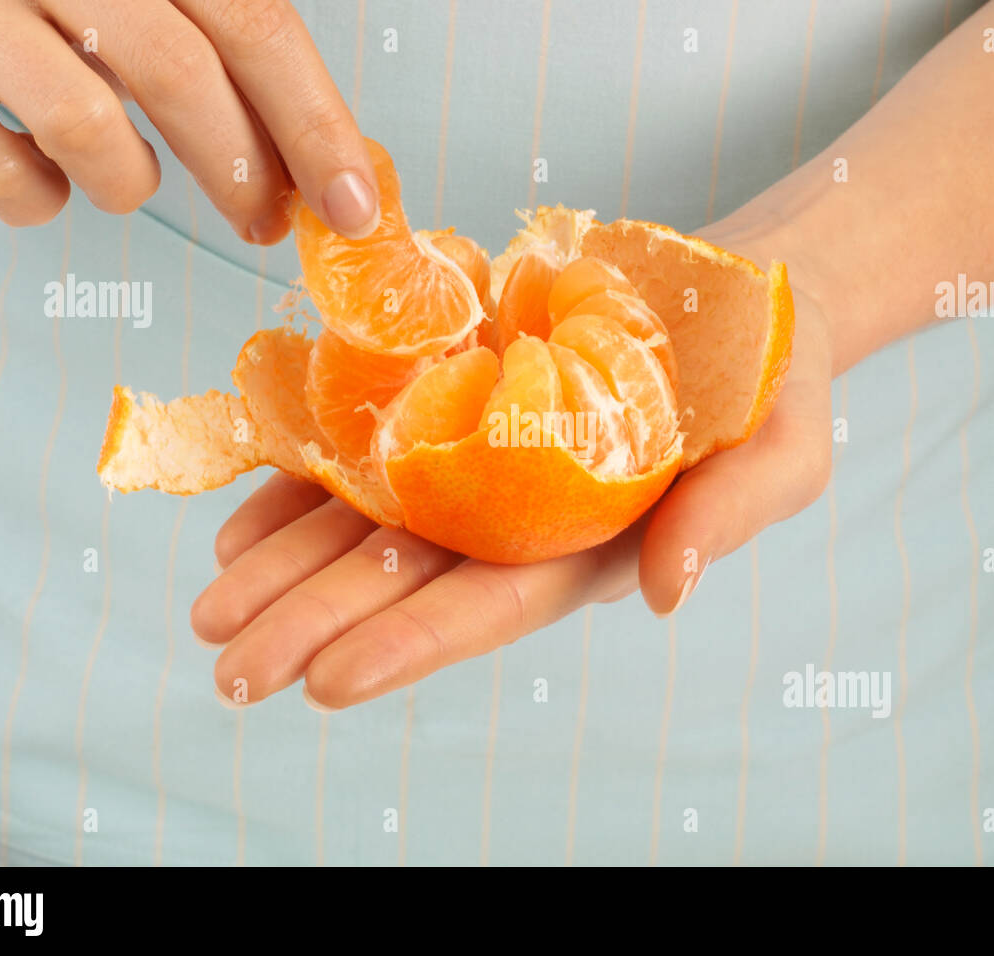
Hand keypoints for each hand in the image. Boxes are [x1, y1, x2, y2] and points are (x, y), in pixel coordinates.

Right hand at [0, 0, 376, 239]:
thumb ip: (213, 38)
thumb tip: (315, 158)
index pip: (254, 25)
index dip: (314, 126)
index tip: (352, 208)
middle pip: (181, 73)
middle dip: (241, 173)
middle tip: (263, 223)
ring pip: (88, 128)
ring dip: (130, 184)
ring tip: (128, 178)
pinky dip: (37, 200)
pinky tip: (39, 174)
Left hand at [190, 279, 832, 710]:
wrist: (726, 294)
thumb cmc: (769, 377)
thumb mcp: (784, 445)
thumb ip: (732, 514)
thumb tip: (667, 589)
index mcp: (594, 540)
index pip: (495, 604)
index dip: (416, 640)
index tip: (330, 680)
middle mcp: (520, 516)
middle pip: (406, 577)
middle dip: (317, 622)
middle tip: (232, 669)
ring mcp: (476, 462)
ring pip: (367, 522)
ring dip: (285, 566)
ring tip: (210, 613)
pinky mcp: (449, 404)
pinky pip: (362, 451)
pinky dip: (298, 487)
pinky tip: (239, 528)